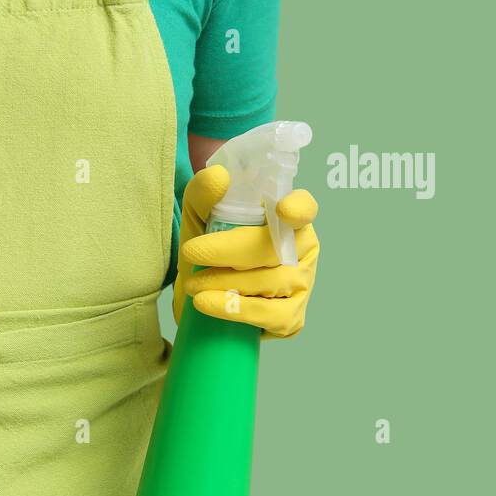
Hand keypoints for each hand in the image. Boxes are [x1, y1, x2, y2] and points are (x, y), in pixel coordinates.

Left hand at [172, 164, 319, 338]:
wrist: (197, 301)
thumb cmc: (208, 254)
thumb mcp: (198, 222)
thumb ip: (202, 196)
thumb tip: (218, 177)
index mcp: (288, 219)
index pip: (304, 208)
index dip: (298, 208)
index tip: (283, 209)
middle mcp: (302, 250)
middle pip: (274, 248)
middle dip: (228, 250)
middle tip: (191, 253)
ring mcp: (302, 285)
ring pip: (271, 282)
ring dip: (225, 282)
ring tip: (192, 285)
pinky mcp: (292, 318)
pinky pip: (272, 315)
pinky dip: (237, 309)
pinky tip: (208, 304)